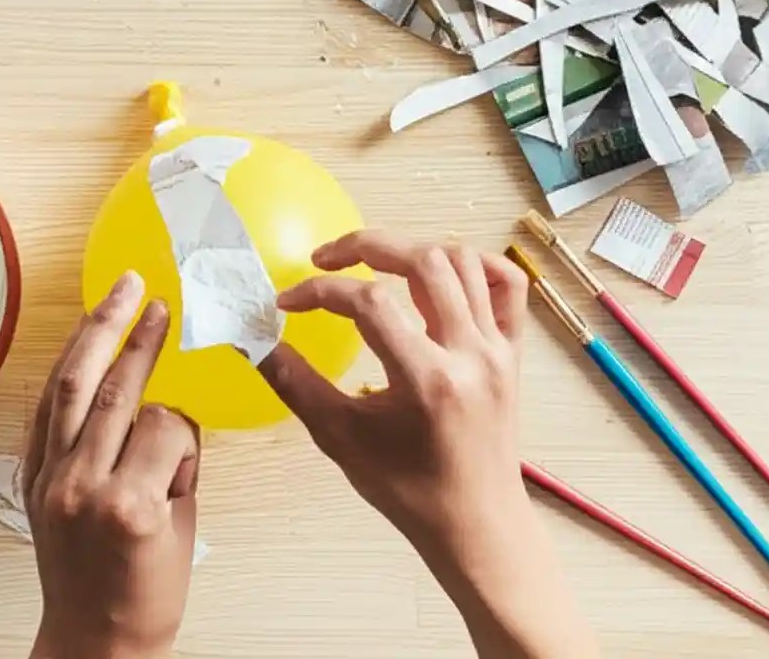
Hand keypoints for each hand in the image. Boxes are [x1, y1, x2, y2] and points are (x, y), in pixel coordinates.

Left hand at [23, 271, 199, 658]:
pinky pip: (44, 412)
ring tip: (112, 297)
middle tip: (145, 293)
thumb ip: (176, 460)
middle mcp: (82, 486)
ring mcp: (49, 481)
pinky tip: (79, 349)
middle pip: (108, 387)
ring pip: (69, 387)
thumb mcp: (183, 525)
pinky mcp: (31, 481)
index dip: (182, 431)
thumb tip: (168, 410)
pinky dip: (63, 375)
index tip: (185, 448)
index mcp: (131, 503)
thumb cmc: (147, 596)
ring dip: (92, 335)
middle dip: (130, 331)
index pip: (166, 422)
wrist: (94, 641)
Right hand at [260, 231, 595, 656]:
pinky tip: (439, 272)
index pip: (370, 302)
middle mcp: (470, 354)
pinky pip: (506, 285)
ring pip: (463, 263)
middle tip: (326, 258)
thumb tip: (256, 341)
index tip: (288, 303)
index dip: (321, 292)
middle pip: (423, 261)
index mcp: (427, 379)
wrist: (475, 523)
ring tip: (374, 264)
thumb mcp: (341, 439)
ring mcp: (498, 349)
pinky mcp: (512, 351)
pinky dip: (474, 264)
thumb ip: (296, 384)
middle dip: (367, 246)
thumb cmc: (408, 489)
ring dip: (413, 251)